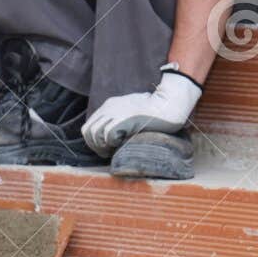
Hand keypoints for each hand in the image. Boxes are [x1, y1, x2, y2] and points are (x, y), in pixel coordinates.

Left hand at [81, 69, 202, 155]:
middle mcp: (109, 108)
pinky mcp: (123, 120)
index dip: (94, 141)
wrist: (169, 105)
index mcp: (109, 105)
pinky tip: (123, 142)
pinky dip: (112, 143)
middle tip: (109, 152)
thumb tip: (110, 139)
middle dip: (96, 146)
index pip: (88, 126)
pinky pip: (107, 136)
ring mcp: (115, 113)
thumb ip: (118, 121)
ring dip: (103, 146)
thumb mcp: (131, 112)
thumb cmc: (155, 112)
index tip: (106, 147)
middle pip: (88, 131)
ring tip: (116, 148)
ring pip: (95, 134)